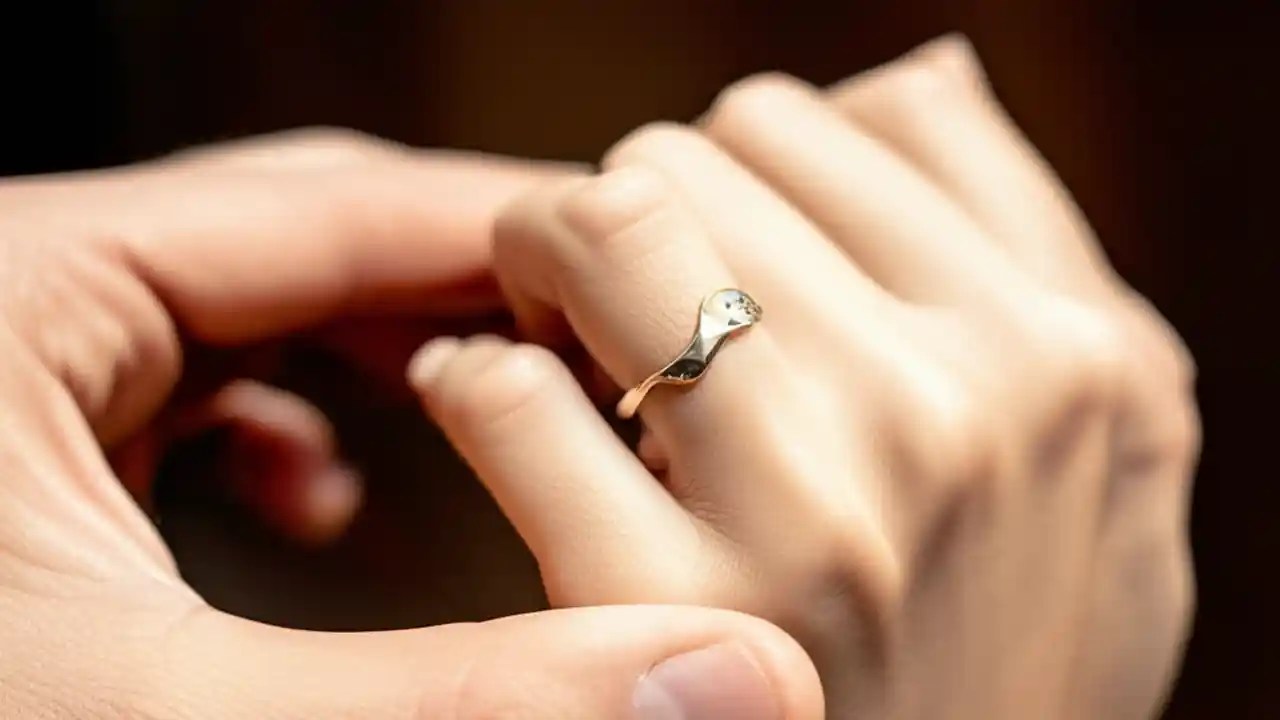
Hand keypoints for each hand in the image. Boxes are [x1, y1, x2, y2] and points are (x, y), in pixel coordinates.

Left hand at [0, 129, 822, 718]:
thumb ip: (460, 702)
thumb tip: (738, 681)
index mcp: (11, 282)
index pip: (334, 205)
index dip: (518, 240)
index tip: (657, 287)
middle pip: (294, 241)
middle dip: (460, 300)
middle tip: (604, 357)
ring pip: (234, 312)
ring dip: (372, 358)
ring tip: (487, 411)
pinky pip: (165, 386)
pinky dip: (268, 427)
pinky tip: (317, 497)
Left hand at [409, 37, 1198, 718]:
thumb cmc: (1002, 638)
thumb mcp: (1102, 453)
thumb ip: (1031, 253)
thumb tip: (920, 71)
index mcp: (1063, 353)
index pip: (843, 117)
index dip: (754, 179)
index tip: (729, 250)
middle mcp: (959, 413)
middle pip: (704, 150)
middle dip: (646, 216)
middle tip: (632, 309)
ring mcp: (818, 511)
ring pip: (604, 220)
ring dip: (547, 262)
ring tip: (560, 339)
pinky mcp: (674, 611)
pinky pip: (511, 395)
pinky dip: (472, 384)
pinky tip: (495, 417)